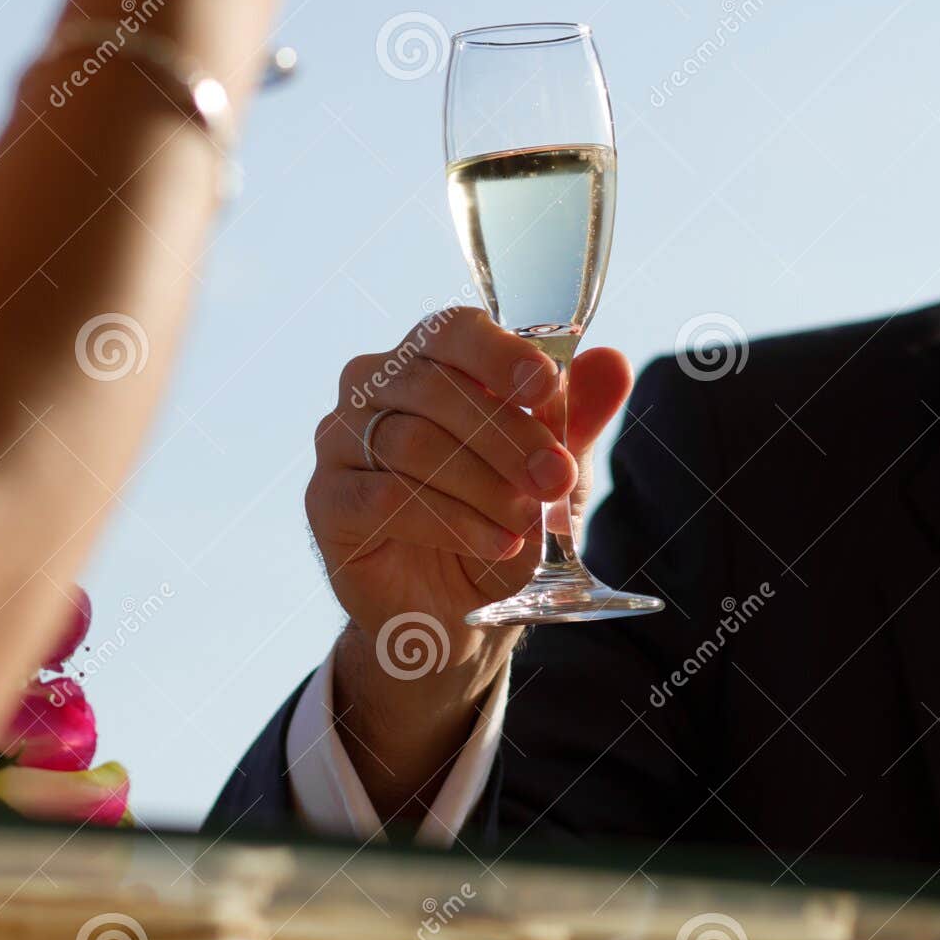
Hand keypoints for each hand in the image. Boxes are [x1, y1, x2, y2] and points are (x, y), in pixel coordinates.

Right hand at [306, 307, 632, 811]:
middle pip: (435, 388)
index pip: (453, 330)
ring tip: (526, 520)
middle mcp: (373, 387)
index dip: (499, 354)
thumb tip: (614, 363)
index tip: (545, 388)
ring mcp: (340, 441)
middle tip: (557, 478)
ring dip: (482, 484)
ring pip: (411, 443)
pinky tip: (497, 544)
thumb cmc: (498, 520)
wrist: (453, 610)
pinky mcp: (325, 500)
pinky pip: (385, 498)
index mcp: (427, 360)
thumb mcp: (550, 471)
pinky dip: (451, 522)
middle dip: (507, 435)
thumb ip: (575, 417)